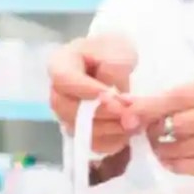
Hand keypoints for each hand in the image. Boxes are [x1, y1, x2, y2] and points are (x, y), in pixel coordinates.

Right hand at [49, 34, 139, 155]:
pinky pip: (92, 144)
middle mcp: (58, 92)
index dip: (85, 90)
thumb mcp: (118, 49)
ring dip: (109, 130)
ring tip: (135, 122)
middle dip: (101, 113)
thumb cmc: (114, 53)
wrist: (120, 67)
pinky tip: (130, 132)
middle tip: (127, 112)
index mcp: (60, 65)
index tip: (111, 94)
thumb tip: (111, 94)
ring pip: (79, 130)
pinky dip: (113, 141)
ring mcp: (67, 115)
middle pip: (67, 109)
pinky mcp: (82, 132)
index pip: (63, 79)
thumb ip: (113, 67)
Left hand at [129, 78, 193, 178]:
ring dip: (161, 148)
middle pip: (177, 125)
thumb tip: (125, 104)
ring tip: (162, 144)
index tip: (127, 114)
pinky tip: (173, 157)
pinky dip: (172, 163)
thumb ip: (165, 99)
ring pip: (178, 149)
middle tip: (150, 131)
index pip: (177, 98)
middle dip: (155, 130)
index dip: (149, 107)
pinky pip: (185, 167)